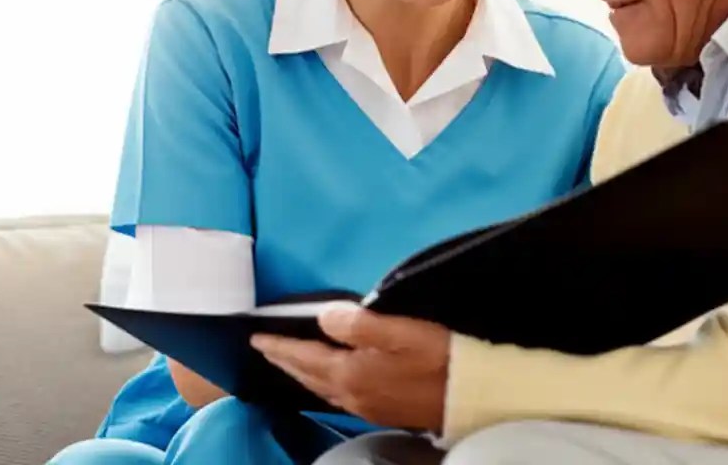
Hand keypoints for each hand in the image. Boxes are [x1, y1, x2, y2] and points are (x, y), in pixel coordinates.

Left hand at [250, 306, 450, 431]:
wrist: (470, 395)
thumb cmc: (438, 356)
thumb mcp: (399, 331)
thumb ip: (357, 324)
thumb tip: (324, 317)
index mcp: (351, 373)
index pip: (305, 357)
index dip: (280, 346)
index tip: (257, 337)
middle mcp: (352, 394)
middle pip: (308, 376)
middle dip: (285, 361)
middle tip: (265, 349)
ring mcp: (367, 407)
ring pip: (322, 389)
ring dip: (302, 374)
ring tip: (290, 363)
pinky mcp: (382, 412)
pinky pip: (339, 397)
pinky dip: (323, 385)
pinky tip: (328, 381)